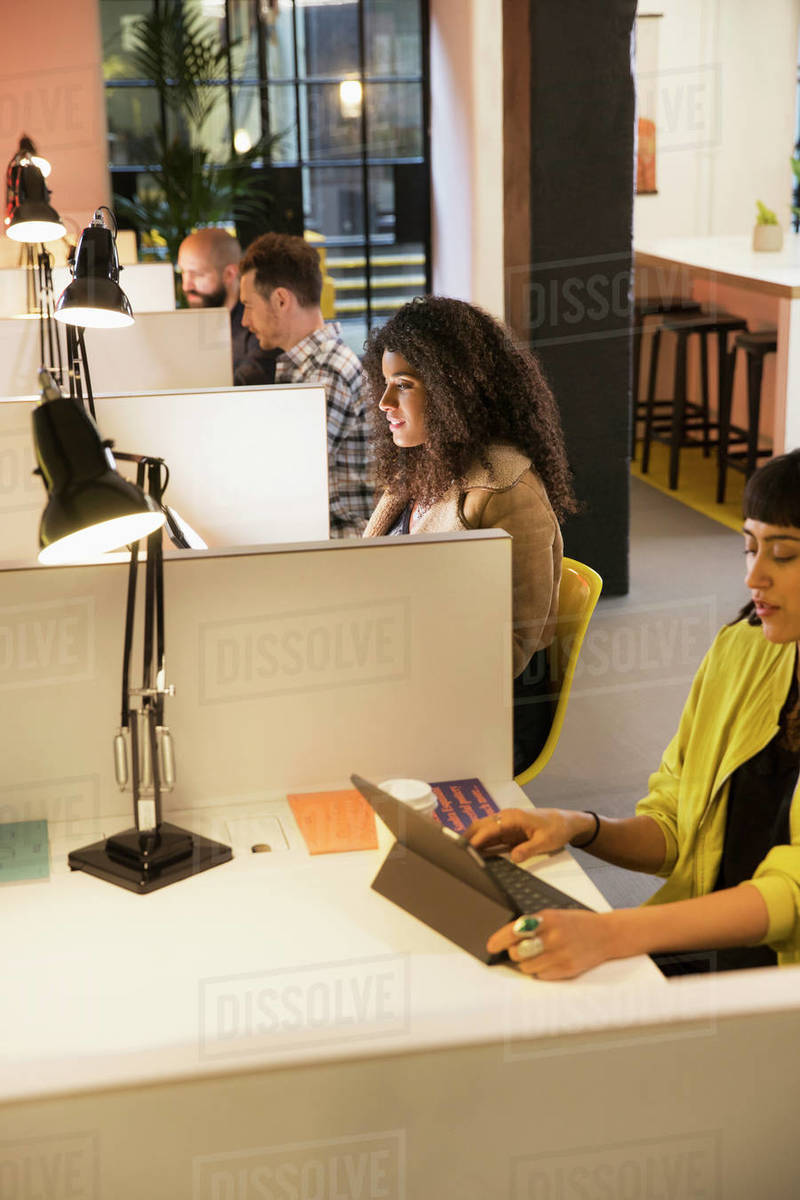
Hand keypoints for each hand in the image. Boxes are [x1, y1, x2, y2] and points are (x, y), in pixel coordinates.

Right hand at [465, 807, 585, 862]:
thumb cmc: (557, 829)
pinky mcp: (508, 831)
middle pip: (480, 826)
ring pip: (483, 831)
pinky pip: (491, 837)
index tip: (466, 849)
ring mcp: (506, 824)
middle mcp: (505, 818)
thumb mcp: (545, 841)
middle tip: (454, 851)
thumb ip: (528, 849)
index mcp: (512, 817)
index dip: (476, 839)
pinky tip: (475, 853)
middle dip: (467, 837)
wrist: (566, 823)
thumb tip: (513, 857)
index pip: (488, 829)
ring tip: (460, 853)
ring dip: (472, 840)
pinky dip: (481, 844)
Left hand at [487, 909, 619, 979]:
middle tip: (520, 949)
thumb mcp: (555, 916)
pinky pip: (541, 976)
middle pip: (517, 952)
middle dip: (514, 952)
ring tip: (539, 955)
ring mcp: (561, 955)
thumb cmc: (578, 924)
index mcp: (548, 919)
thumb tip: (509, 938)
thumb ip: (534, 924)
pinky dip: (541, 971)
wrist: (607, 934)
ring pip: (527, 967)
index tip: (490, 946)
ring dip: (527, 963)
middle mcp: (553, 937)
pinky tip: (550, 961)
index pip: (514, 930)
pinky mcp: (567, 969)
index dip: (499, 940)